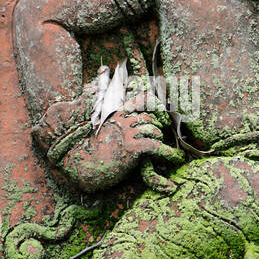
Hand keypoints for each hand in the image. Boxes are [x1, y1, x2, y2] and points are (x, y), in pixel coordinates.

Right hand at [58, 97, 182, 192]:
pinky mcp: (133, 147)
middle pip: (151, 119)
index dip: (154, 106)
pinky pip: (157, 146)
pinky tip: (177, 158)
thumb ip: (109, 116)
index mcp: (117, 114)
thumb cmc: (87, 150)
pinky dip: (170, 153)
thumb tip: (106, 94)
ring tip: (169, 151)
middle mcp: (124, 120)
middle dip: (159, 128)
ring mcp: (129, 133)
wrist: (81, 164)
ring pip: (155, 131)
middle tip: (165, 137)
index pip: (141, 101)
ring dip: (162, 141)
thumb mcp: (99, 129)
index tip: (162, 113)